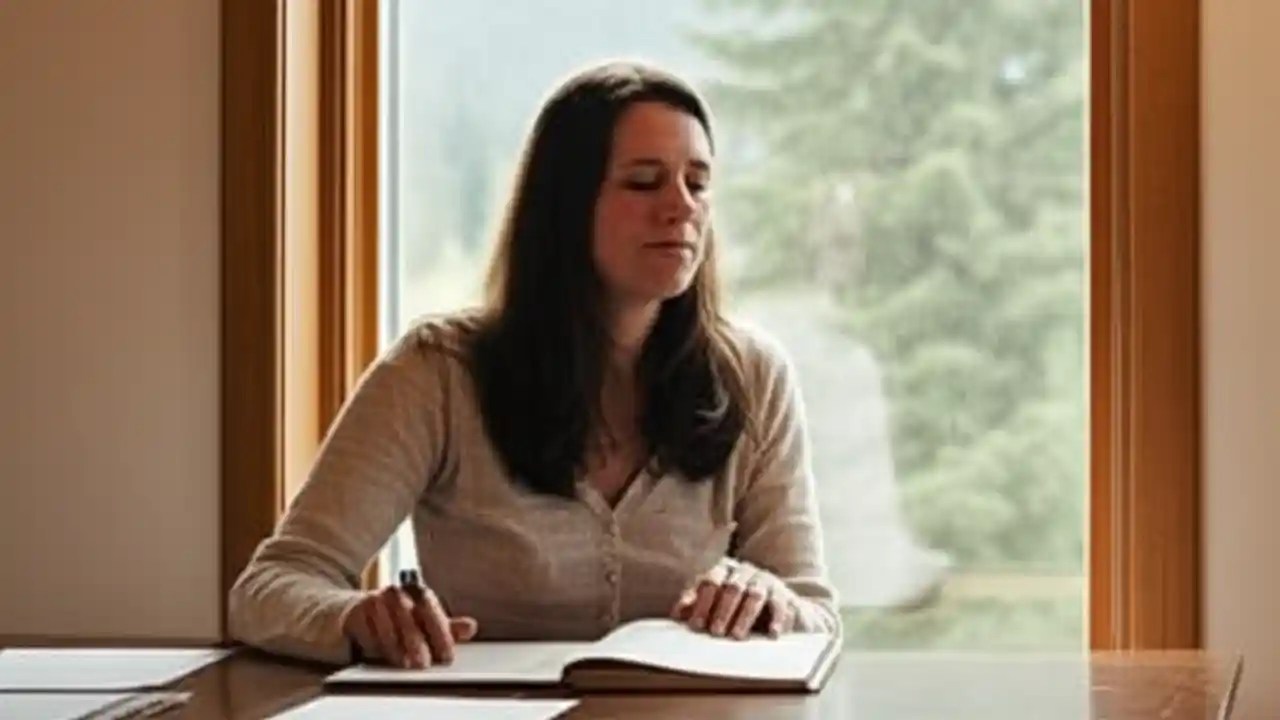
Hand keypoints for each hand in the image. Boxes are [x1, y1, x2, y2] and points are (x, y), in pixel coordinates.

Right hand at [342, 584, 477, 667]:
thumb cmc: (398, 620)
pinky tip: (385, 656)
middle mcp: (396, 592)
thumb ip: (447, 627)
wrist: (358, 612)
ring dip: (397, 648)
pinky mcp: (355, 613)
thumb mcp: (424, 622)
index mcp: (417, 592)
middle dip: (418, 642)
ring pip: (388, 626)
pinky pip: (367, 631)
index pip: (431, 609)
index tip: (447, 655)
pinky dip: (377, 646)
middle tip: (425, 664)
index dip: (441, 633)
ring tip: (406, 664)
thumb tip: (471, 628)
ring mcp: (374, 600)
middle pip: (409, 617)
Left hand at [669, 558, 802, 639]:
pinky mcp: (785, 595)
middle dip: (722, 611)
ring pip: (754, 595)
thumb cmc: (739, 608)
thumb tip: (677, 614)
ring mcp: (766, 581)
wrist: (779, 608)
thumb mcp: (717, 606)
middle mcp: (745, 572)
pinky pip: (780, 605)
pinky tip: (771, 634)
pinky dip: (777, 620)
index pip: (710, 581)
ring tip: (736, 636)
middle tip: (715, 632)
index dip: (701, 602)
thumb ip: (697, 607)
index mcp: (725, 571)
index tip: (695, 624)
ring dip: (744, 616)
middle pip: (732, 587)